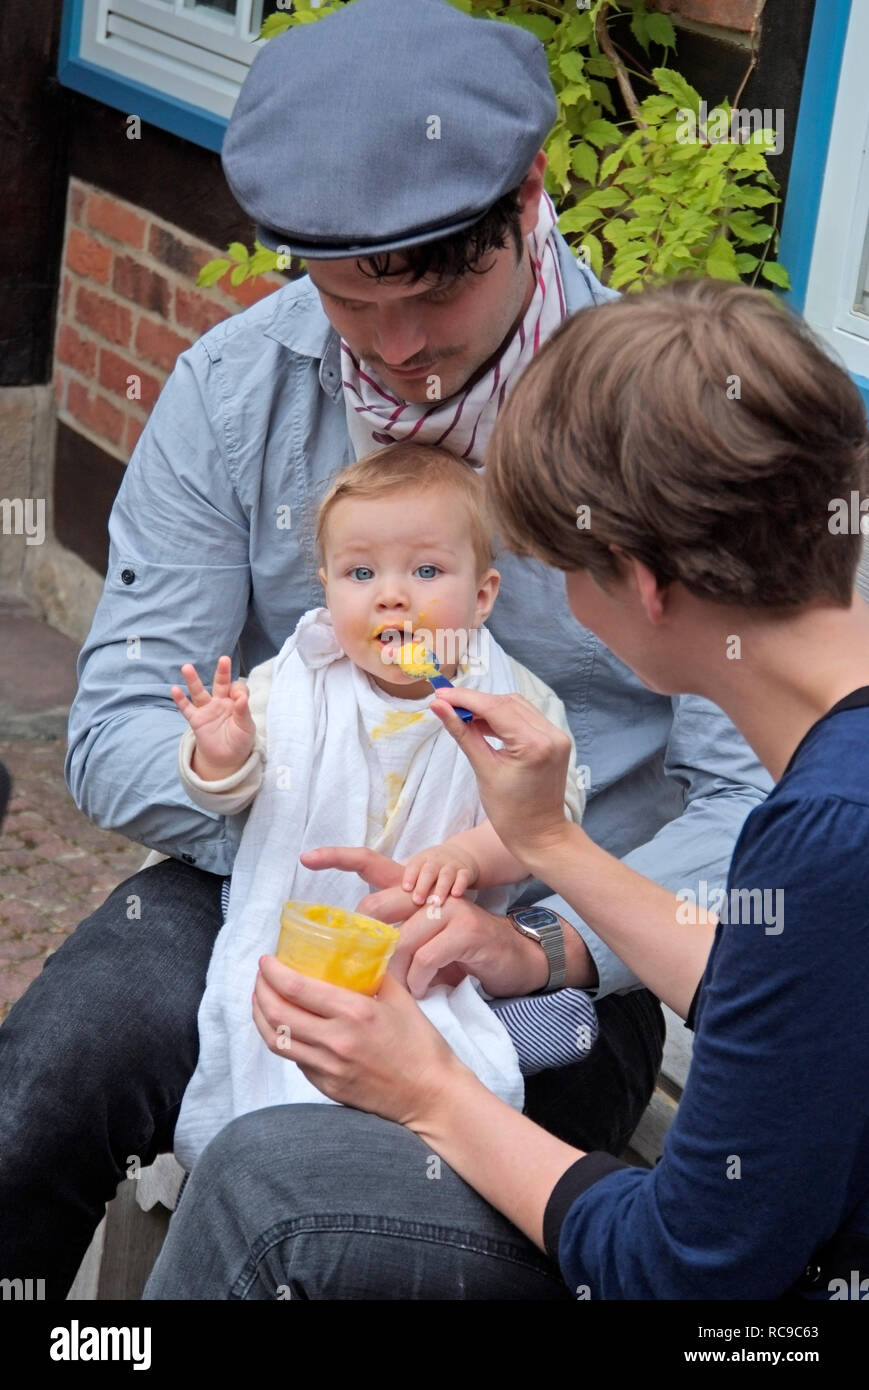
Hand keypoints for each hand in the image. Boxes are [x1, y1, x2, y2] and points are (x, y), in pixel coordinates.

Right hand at [170, 655, 255, 776]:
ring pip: (199, 692)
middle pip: (221, 683)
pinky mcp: (197, 720)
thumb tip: (242, 698)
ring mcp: (207, 710)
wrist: (227, 758)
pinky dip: (180, 700)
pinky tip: (174, 690)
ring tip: (187, 667)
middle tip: (224, 659)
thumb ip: (243, 712)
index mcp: (236, 702)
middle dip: (222, 672)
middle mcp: (221, 702)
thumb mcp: (246, 727)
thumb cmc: (240, 740)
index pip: (237, 689)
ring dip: (193, 680)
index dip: (239, 690)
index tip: (240, 697)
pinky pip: (187, 709)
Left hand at [252, 955, 466, 1127]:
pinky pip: (295, 1059)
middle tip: (261, 976)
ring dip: (261, 1017)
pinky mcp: (326, 1086)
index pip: (297, 989)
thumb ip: (375, 974)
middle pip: (277, 1014)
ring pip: (276, 1040)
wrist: (430, 1096)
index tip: (266, 960)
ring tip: (262, 999)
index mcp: (355, 1013)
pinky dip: (284, 1039)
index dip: (273, 972)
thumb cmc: (421, 1046)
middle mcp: (336, 1041)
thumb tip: (357, 954)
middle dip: (260, 990)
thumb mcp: (401, 999)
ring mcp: (328, 1067)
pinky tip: (287, 1026)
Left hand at [299, 845, 549, 996]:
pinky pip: (427, 957)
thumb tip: (349, 960)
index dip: (337, 856)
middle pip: (378, 904)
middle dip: (366, 943)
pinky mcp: (466, 930)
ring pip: (402, 938)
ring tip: (398, 992)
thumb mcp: (422, 943)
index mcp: (411, 889)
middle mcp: (428, 891)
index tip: (307, 857)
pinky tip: (421, 990)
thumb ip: (392, 939)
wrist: (514, 957)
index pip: (368, 862)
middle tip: (360, 974)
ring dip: (397, 972)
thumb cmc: (461, 954)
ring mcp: (449, 907)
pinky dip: (420, 979)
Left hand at [400, 843, 479, 906]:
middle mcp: (435, 861)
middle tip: (418, 900)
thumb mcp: (416, 869)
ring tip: (436, 903)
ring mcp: (451, 866)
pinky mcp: (465, 872)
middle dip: (423, 884)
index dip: (410, 875)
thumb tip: (374, 904)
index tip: (405, 888)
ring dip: (441, 888)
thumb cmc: (431, 868)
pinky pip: (463, 877)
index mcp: (420, 861)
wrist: (461, 855)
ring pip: (445, 875)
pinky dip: (460, 885)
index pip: (413, 865)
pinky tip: (456, 895)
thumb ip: (398, 884)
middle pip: (428, 870)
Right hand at [428, 689, 572, 863]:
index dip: (464, 698)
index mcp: (534, 745)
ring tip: (461, 714)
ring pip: (517, 706)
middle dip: (475, 701)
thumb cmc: (510, 812)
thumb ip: (463, 733)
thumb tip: (439, 706)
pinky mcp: (555, 739)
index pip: (495, 707)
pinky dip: (503, 717)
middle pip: (507, 702)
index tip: (440, 693)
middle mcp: (551, 734)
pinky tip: (482, 723)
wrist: (539, 834)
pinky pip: (526, 717)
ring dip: (489, 707)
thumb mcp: (483, 770)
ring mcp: (557, 736)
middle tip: (445, 703)